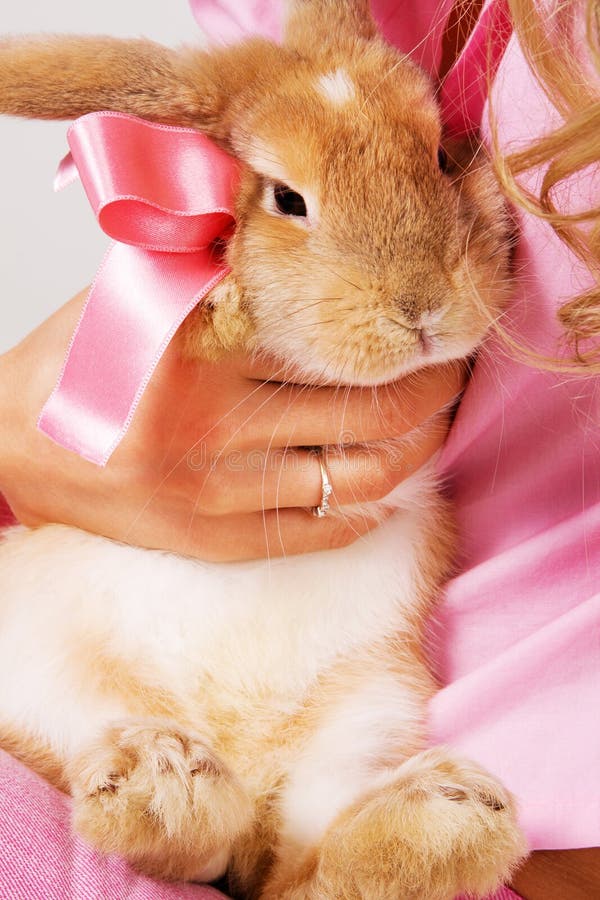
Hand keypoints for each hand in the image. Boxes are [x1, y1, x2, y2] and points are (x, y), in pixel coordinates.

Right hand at [0, 289, 465, 560]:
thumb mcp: (142, 286)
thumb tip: (302, 225)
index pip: (340, 332)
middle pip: (372, 408)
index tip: (435, 314)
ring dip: (422, 446)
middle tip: (456, 365)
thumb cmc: (84, 362)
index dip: (406, 326)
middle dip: (437, 387)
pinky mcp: (216, 540)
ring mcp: (217, 492)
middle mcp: (212, 424)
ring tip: (439, 418)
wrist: (17, 445)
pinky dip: (374, 504)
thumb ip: (219, 256)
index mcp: (199, 345)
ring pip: (363, 475)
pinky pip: (324, 530)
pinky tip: (394, 478)